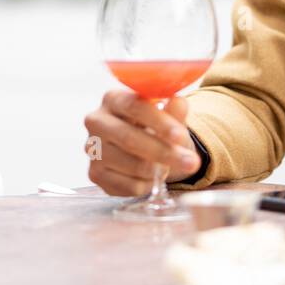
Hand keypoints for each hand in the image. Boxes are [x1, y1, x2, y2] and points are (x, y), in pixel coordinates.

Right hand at [84, 90, 201, 196]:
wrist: (141, 149)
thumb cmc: (154, 128)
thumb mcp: (168, 117)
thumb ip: (174, 110)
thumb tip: (179, 102)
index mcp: (113, 99)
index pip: (134, 107)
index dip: (159, 122)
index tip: (180, 136)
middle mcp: (96, 121)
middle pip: (129, 138)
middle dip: (164, 152)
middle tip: (191, 162)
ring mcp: (93, 149)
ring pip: (132, 165)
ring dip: (159, 170)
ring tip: (168, 166)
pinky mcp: (95, 173)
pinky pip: (129, 186)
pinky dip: (148, 185)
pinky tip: (151, 177)